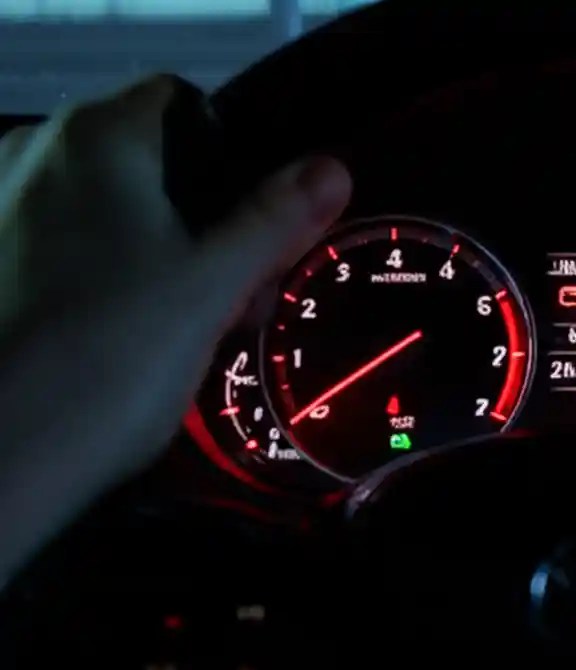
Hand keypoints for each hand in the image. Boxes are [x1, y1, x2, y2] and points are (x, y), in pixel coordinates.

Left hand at [0, 76, 350, 584]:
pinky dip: (99, 275)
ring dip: (149, 247)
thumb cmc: (117, 353)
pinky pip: (60, 246)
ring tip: (178, 324)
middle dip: (194, 213)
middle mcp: (32, 151)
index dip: (227, 154)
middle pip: (140, 159)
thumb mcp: (215, 285)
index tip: (251, 226)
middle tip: (230, 292)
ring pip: (100, 208)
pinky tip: (115, 337)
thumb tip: (334, 165)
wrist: (3, 454)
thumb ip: (275, 218)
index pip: (178, 100)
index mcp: (96, 137)